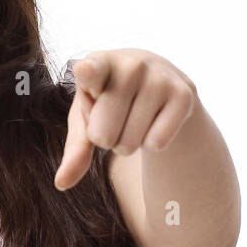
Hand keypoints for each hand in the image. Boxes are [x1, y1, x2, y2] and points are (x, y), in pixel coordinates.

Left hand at [54, 49, 197, 190]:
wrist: (156, 78)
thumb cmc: (108, 100)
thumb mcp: (86, 118)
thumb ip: (75, 148)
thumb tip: (62, 183)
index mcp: (97, 63)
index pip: (90, 71)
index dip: (87, 73)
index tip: (84, 70)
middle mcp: (130, 64)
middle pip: (102, 136)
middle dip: (104, 139)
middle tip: (113, 118)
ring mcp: (159, 77)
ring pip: (130, 143)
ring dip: (127, 143)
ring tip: (133, 117)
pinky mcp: (184, 94)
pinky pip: (156, 142)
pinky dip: (151, 142)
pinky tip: (154, 120)